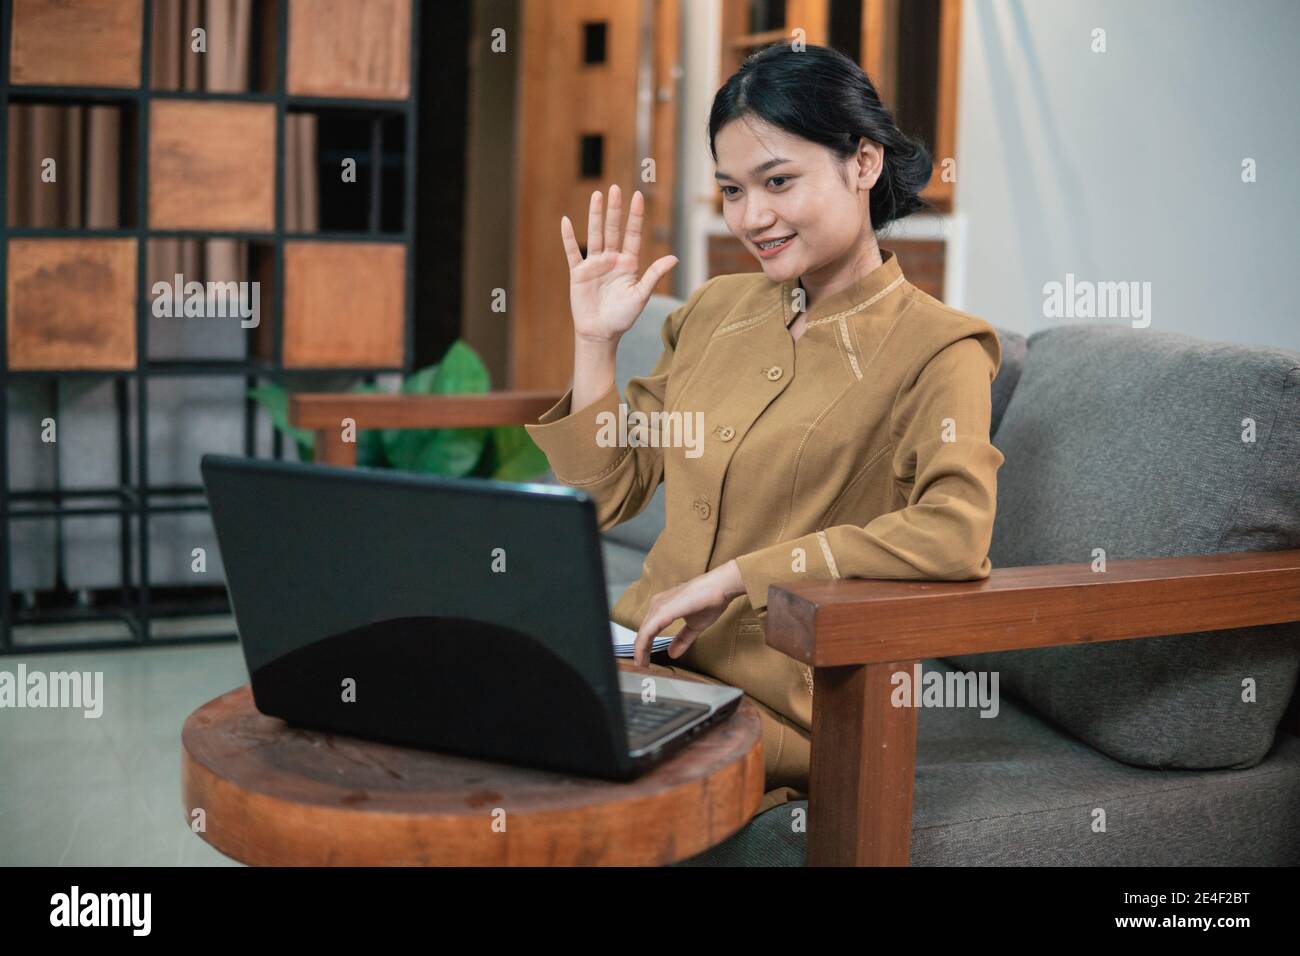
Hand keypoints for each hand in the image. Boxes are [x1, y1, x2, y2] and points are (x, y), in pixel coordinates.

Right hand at [561, 185, 678, 344]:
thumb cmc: (623, 317)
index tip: (638, 196)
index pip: (632, 235)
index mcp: (628, 264)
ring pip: (595, 235)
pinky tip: (566, 221)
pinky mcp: (579, 273)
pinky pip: (573, 251)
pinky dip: (569, 237)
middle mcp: (612, 260)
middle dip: (615, 209)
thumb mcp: (641, 295)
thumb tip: (674, 257)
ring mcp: (594, 264)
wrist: (601, 332)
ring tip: (597, 195)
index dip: (634, 216)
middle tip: (616, 188)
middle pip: (613, 229)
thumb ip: (654, 274)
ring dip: (596, 216)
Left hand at [633, 560, 745, 667]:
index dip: (645, 646)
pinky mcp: (662, 611)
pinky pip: (647, 632)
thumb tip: (672, 654)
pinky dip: (643, 646)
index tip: (645, 661)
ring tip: (641, 665)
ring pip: (643, 633)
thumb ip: (682, 640)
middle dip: (641, 651)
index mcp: (664, 606)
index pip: (649, 629)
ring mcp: (659, 606)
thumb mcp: (694, 626)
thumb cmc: (710, 600)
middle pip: (643, 632)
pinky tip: (642, 656)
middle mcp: (658, 604)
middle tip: (641, 667)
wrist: (721, 587)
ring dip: (640, 651)